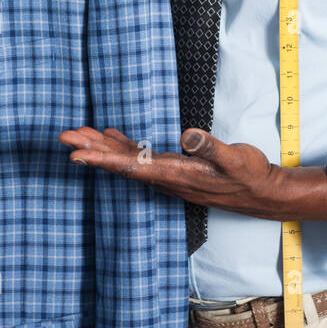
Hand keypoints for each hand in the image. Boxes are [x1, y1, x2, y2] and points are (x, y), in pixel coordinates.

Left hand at [57, 126, 326, 222]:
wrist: (263, 193)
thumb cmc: (250, 175)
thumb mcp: (236, 158)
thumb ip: (211, 147)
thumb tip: (188, 134)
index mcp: (177, 174)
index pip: (132, 166)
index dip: (102, 159)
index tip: (76, 154)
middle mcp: (167, 177)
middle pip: (122, 163)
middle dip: (91, 149)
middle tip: (63, 136)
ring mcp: (169, 174)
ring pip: (128, 160)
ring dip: (101, 147)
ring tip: (77, 134)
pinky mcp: (175, 168)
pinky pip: (141, 157)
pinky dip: (123, 146)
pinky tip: (110, 135)